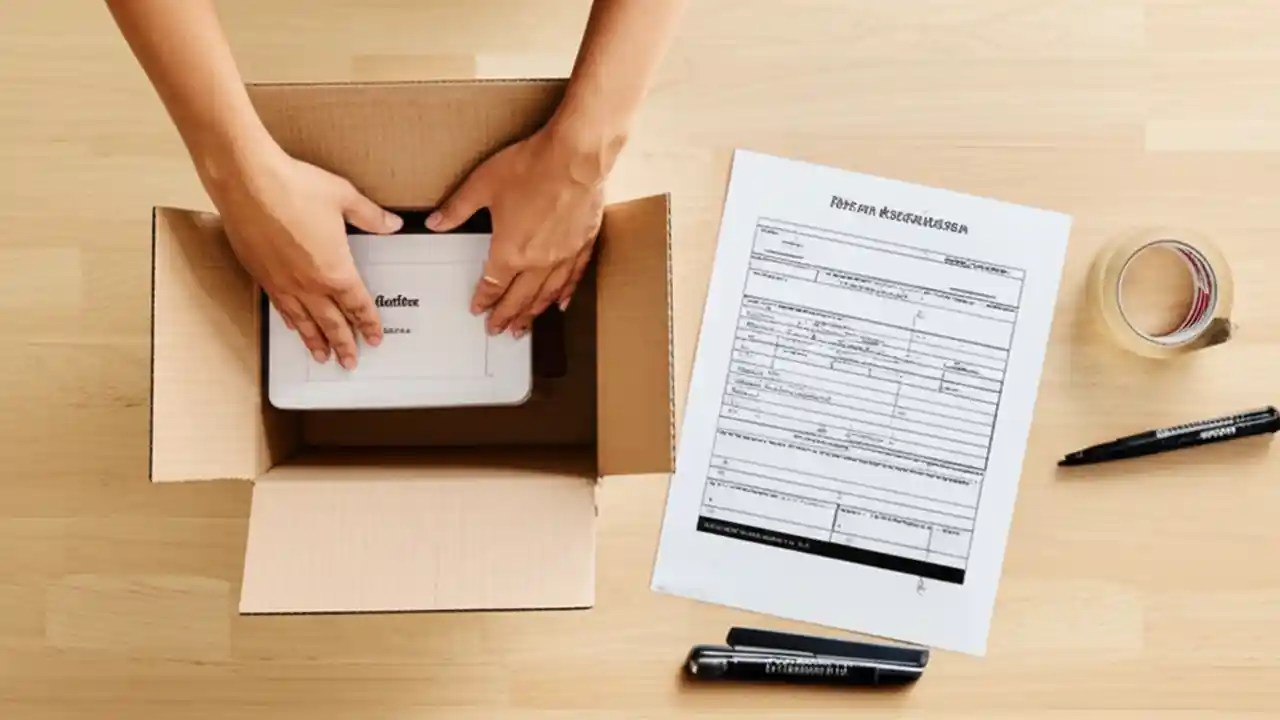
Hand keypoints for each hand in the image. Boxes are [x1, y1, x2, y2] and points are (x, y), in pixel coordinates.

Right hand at [201, 146, 401, 368]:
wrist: (248, 183)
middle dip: (345, 343)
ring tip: (324, 357)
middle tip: (350, 361)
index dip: (368, 323)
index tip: (375, 337)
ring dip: (316, 341)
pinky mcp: (262, 276)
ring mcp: (283, 283)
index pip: (357, 305)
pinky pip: (281, 307)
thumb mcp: (344, 198)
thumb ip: (371, 216)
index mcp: (336, 270)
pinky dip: (291, 321)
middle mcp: (309, 285)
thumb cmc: (295, 188)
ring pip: (304, 322)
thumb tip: (392, 224)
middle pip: (332, 323)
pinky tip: (293, 327)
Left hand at [427, 126, 605, 336]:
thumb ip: (457, 208)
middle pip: (519, 298)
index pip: (493, 284)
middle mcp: (538, 261)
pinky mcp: (582, 245)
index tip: (479, 309)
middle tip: (499, 330)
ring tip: (524, 327)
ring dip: (532, 313)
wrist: (575, 157)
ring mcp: (563, 256)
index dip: (484, 299)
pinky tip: (560, 303)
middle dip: (506, 315)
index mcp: (510, 251)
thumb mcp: (483, 184)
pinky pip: (573, 278)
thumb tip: (436, 222)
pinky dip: (564, 294)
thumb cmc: (532, 167)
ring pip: (546, 294)